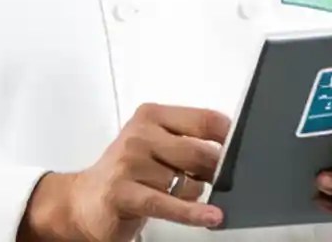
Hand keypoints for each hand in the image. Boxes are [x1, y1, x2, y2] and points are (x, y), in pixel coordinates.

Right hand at [18, 103, 229, 241]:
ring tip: (181, 193)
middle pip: (199, 152)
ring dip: (193, 194)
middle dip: (217, 171)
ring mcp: (129, 162)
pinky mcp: (123, 192)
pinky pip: (167, 202)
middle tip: (226, 181)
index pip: (205, 120)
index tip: (248, 147)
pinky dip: (192, 212)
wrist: (84, 201)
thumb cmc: (127, 173)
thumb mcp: (156, 147)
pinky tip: (210, 217)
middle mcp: (139, 134)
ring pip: (186, 181)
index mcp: (150, 115)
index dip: (230, 137)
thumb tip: (232, 153)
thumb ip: (189, 143)